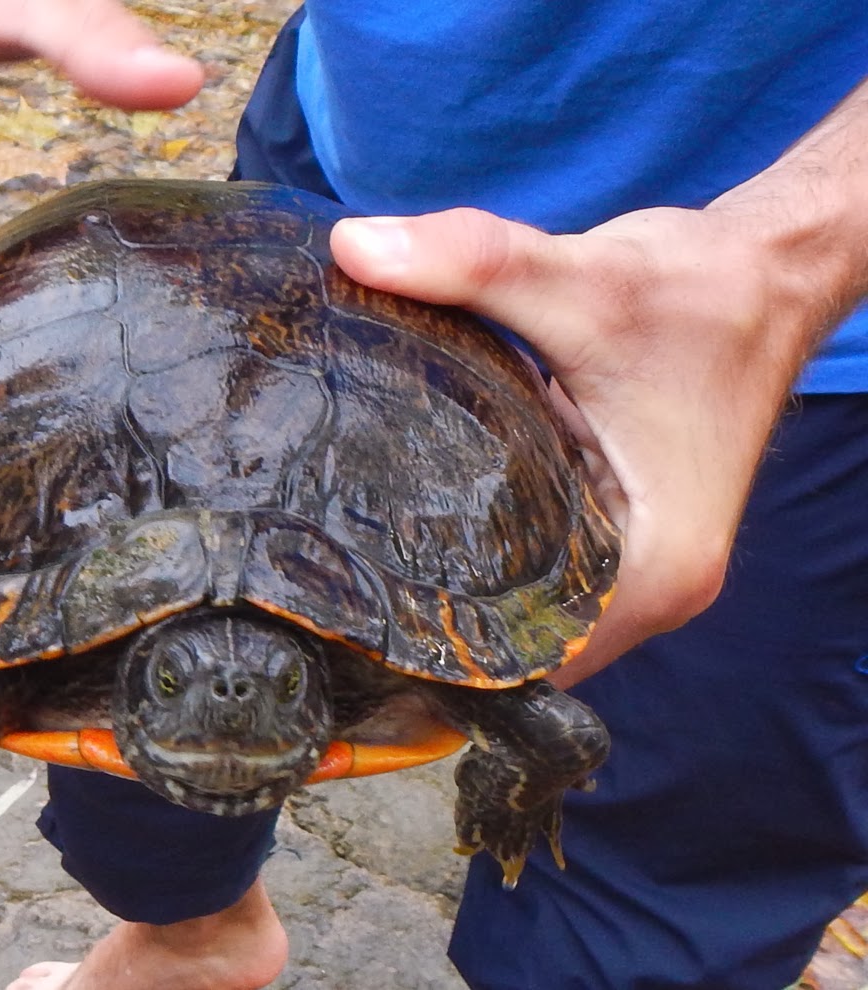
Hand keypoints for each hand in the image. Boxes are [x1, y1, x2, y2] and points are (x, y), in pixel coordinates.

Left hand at [330, 204, 822, 683]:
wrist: (766, 274)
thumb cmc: (703, 292)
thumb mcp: (585, 280)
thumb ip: (472, 264)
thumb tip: (354, 248)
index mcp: (658, 569)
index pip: (527, 657)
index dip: (437, 652)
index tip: (352, 618)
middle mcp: (650, 587)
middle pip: (518, 644)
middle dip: (430, 622)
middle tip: (332, 587)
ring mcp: (635, 563)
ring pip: (524, 605)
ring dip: (453, 584)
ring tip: (352, 560)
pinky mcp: (616, 529)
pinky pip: (535, 560)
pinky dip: (481, 543)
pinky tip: (410, 516)